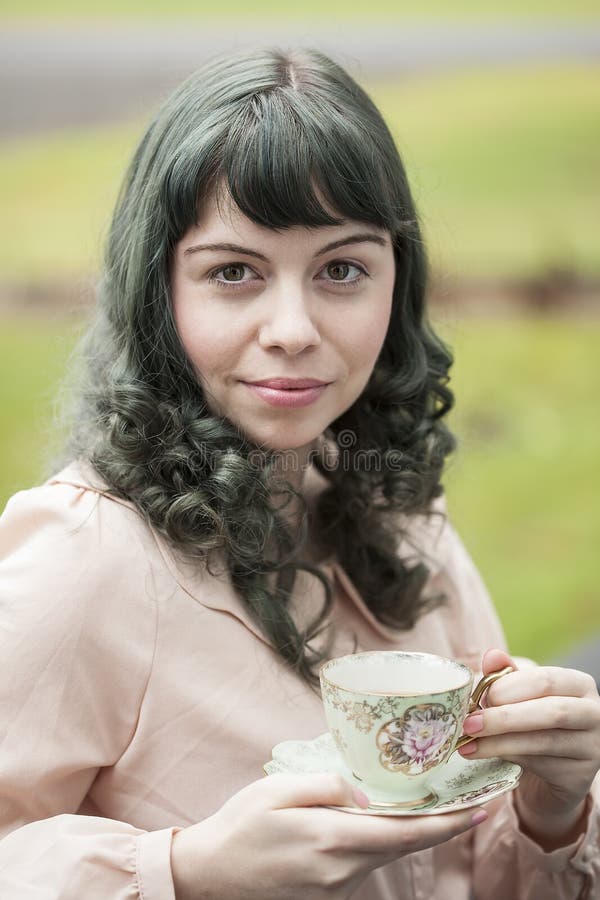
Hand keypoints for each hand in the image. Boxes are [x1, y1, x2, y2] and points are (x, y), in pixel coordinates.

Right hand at [170, 772, 488, 899]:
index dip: (447, 821)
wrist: (209, 879)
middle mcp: (343, 870)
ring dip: (410, 831)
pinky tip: (382, 822)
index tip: (480, 807)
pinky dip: (383, 843)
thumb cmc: (240, 827)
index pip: (406, 831)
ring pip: (386, 854)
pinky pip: (365, 864)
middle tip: (471, 800)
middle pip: (405, 844)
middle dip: (441, 824)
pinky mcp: (329, 896)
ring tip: (430, 801)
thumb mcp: (277, 791)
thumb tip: (365, 792)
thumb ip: (327, 786)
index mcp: (333, 839)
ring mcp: (337, 889)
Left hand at [459, 648, 599, 848]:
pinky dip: (507, 758)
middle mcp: (593, 714)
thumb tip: (490, 656)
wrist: (555, 766)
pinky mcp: (580, 776)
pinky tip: (482, 754)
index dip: (511, 687)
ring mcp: (591, 747)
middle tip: (469, 723)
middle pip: (551, 712)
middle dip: (505, 717)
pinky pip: (541, 765)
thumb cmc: (536, 719)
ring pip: (543, 742)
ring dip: (499, 742)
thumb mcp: (521, 694)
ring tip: (468, 741)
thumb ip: (507, 675)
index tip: (482, 696)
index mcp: (579, 685)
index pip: (546, 680)